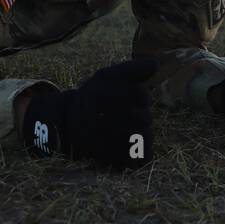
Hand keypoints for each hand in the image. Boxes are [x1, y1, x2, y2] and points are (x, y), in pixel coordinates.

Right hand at [24, 59, 157, 168]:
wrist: (69, 125)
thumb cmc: (94, 96)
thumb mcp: (105, 77)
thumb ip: (130, 69)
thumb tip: (155, 63)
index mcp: (98, 94)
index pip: (139, 95)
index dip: (142, 96)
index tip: (135, 97)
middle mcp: (98, 120)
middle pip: (144, 117)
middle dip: (145, 115)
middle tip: (136, 114)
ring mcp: (103, 143)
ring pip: (144, 137)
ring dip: (146, 132)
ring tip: (138, 128)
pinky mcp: (108, 160)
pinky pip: (139, 157)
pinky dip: (143, 150)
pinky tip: (136, 143)